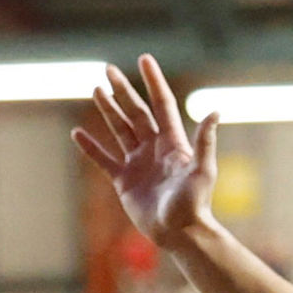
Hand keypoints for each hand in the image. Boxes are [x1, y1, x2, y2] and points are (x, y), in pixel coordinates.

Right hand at [72, 56, 220, 245]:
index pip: (161, 103)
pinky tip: (78, 134)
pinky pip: (104, 160)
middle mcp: (153, 147)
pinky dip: (91, 148)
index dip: (153, 81)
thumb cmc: (194, 204)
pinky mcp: (124, 181)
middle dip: (122, 90)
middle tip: (108, 69)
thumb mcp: (203, 171)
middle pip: (135, 112)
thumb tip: (215, 111)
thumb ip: (205, 141)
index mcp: (172, 141)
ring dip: (108, 110)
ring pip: (119, 130)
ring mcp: (138, 163)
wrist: (180, 233)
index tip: (144, 59)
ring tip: (96, 90)